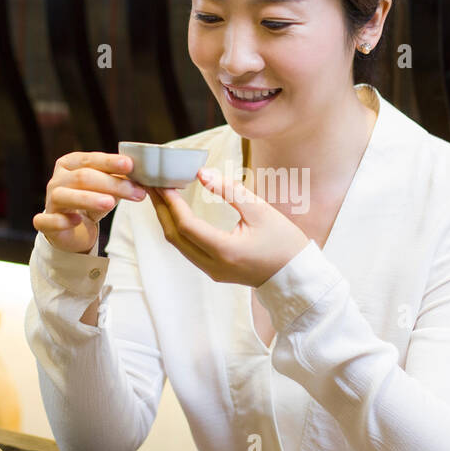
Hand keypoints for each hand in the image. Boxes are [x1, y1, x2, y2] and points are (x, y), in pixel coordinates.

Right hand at [32, 151, 146, 253]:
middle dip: (112, 184)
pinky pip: (48, 221)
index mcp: (70, 164)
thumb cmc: (91, 202)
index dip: (110, 162)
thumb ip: (120, 180)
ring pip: (65, 196)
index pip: (90, 160)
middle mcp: (57, 180)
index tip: (130, 165)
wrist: (72, 230)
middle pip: (83, 177)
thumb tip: (142, 174)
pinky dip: (61, 220)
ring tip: (110, 203)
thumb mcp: (107, 189)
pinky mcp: (45, 223)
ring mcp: (50, 201)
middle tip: (136, 192)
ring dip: (89, 198)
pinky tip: (77, 220)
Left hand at [148, 168, 310, 287]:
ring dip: (167, 219)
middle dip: (161, 209)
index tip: (162, 181)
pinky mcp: (215, 271)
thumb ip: (231, 191)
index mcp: (225, 251)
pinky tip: (178, 211)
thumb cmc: (285, 242)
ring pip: (179, 245)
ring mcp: (212, 271)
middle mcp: (213, 265)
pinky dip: (179, 229)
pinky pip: (188, 249)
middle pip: (175, 236)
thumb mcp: (261, 211)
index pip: (186, 225)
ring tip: (161, 194)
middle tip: (152, 183)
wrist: (297, 276)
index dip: (171, 202)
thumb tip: (202, 174)